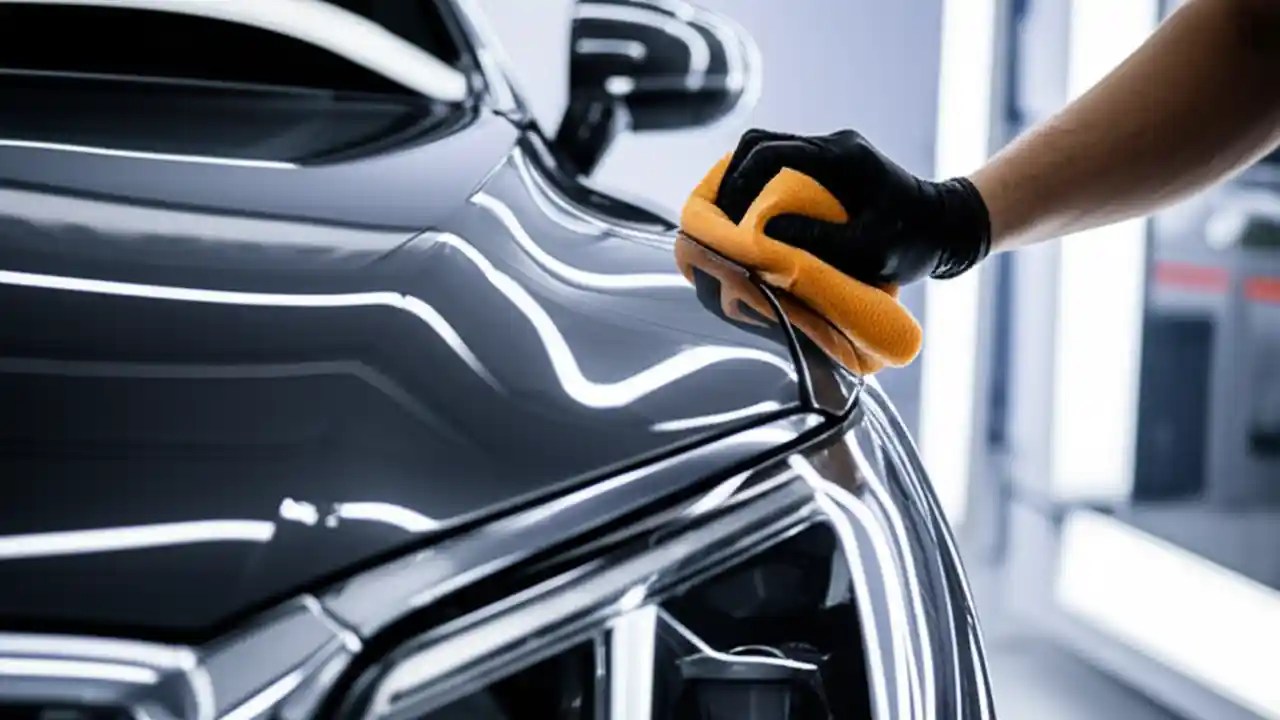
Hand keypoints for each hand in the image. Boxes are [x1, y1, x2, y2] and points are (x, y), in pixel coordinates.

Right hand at [715, 129, 991, 284]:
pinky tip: (754, 222)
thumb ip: (814, 242)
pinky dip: (761, 191)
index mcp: (839, 156)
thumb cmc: (914, 242)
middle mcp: (831, 145)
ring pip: (767, 153)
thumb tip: (760, 239)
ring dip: (744, 185)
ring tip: (730, 224)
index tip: (723, 221)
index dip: (736, 185)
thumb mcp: (867, 250)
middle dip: (731, 181)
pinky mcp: (830, 168)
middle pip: (759, 144)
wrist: (949, 227)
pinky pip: (783, 168)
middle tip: (717, 222)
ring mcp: (830, 153)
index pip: (767, 152)